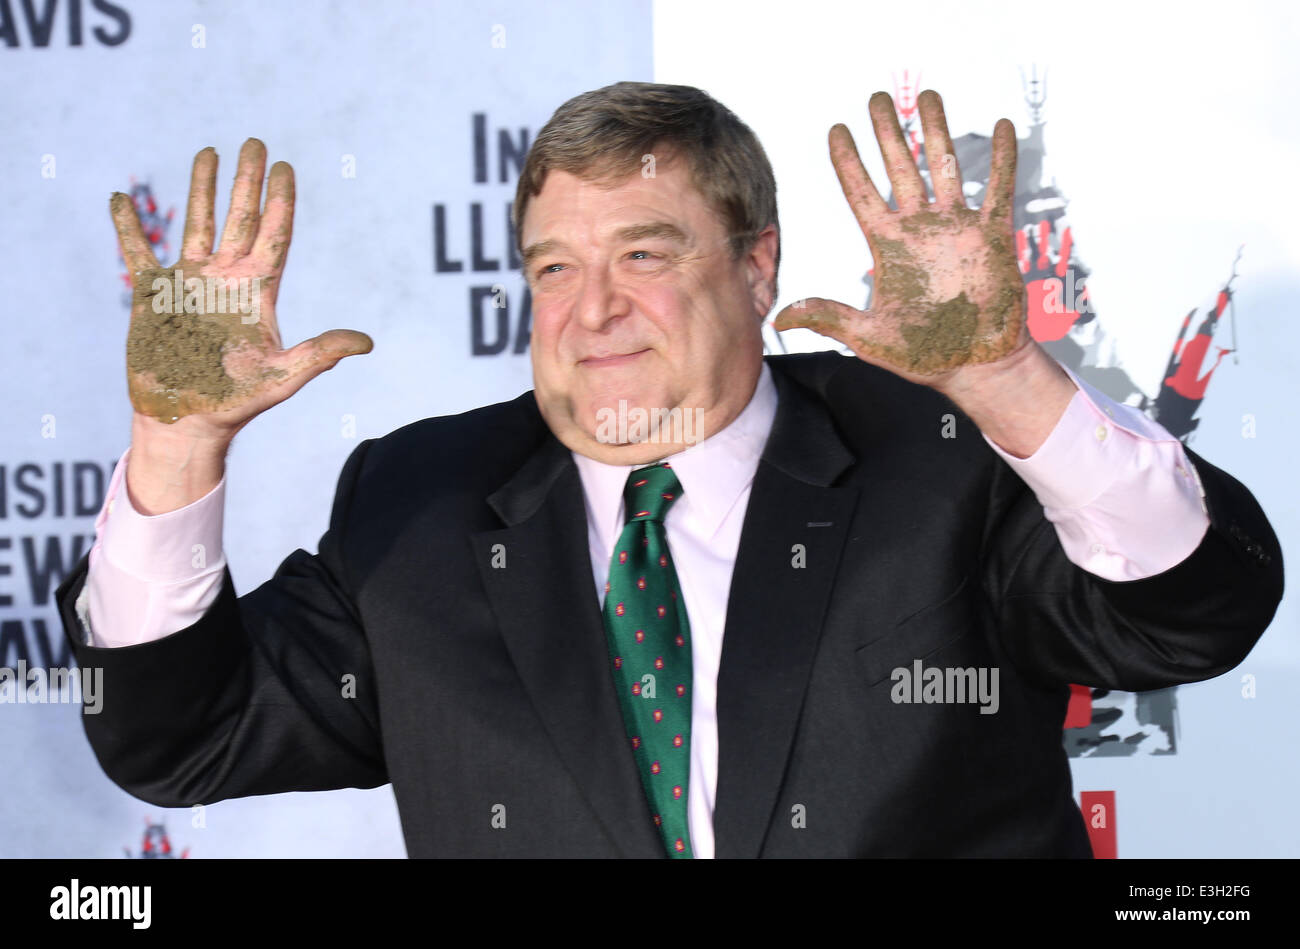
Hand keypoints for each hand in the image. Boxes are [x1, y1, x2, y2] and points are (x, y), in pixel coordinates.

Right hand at [114, 138, 371, 437]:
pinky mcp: (152, 296)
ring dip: (201, 189)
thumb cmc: (238, 403)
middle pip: (239, 218)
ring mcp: (189, 284)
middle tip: (255, 142)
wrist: (189, 422)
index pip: (274, 234)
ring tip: (209, 152)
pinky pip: (138, 252)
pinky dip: (128, 227)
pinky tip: (122, 199)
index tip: (285, 166)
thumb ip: (320, 354)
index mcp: (257, 291)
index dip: (280, 201)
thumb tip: (366, 343)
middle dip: (246, 181)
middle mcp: (226, 279)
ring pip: (197, 224)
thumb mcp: (283, 376)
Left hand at [773, 90, 1030, 394]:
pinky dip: (1001, 159)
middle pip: (900, 167)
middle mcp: (920, 229)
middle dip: (889, 132)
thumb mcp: (869, 336)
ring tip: (927, 96)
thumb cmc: (924, 356)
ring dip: (937, 131)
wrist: (975, 367)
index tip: (836, 130)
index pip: (862, 193)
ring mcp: (956, 229)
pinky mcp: (993, 237)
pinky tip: (1001, 126)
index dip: (848, 161)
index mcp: (888, 246)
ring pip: (944, 167)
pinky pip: (997, 189)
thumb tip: (779, 320)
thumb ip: (829, 318)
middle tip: (877, 98)